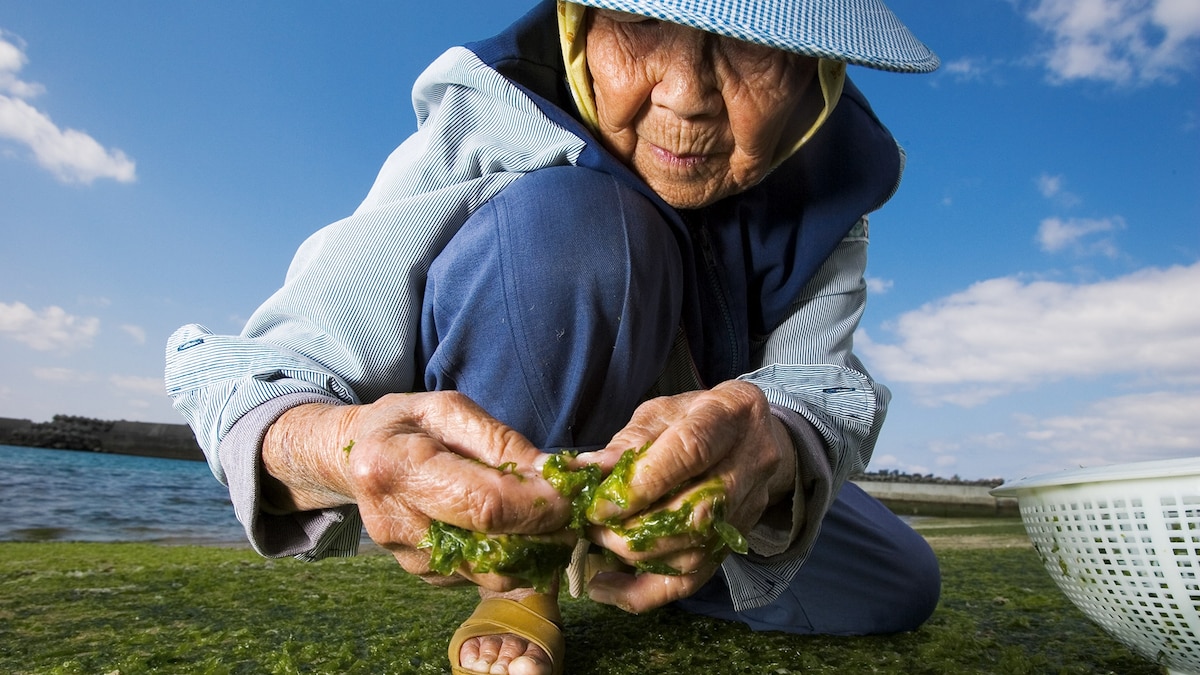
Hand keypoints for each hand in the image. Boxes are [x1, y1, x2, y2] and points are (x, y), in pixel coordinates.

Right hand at [261, 392, 572, 590]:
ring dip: (533, 551)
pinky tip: (512, 528)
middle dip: (545, 534)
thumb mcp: (450, 410)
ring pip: (493, 573)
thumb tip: (557, 475)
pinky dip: (509, 557)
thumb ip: (503, 442)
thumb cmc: (408, 425)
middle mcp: (396, 523)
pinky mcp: (423, 576)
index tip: (572, 494)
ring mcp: (407, 558)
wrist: (356, 457)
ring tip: (546, 517)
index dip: (538, 505)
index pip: (485, 505)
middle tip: (571, 510)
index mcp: (396, 468)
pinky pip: (482, 576)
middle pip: (493, 549)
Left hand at [582, 380, 795, 612]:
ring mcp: (748, 509)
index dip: (641, 484)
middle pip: (695, 513)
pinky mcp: (735, 541)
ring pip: (694, 552)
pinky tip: (607, 587)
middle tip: (592, 525)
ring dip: (637, 557)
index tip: (599, 504)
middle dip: (634, 529)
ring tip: (599, 544)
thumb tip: (586, 472)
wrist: (752, 435)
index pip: (689, 452)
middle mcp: (749, 465)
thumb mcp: (663, 412)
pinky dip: (645, 592)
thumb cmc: (698, 417)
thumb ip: (629, 441)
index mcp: (729, 415)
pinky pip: (694, 579)